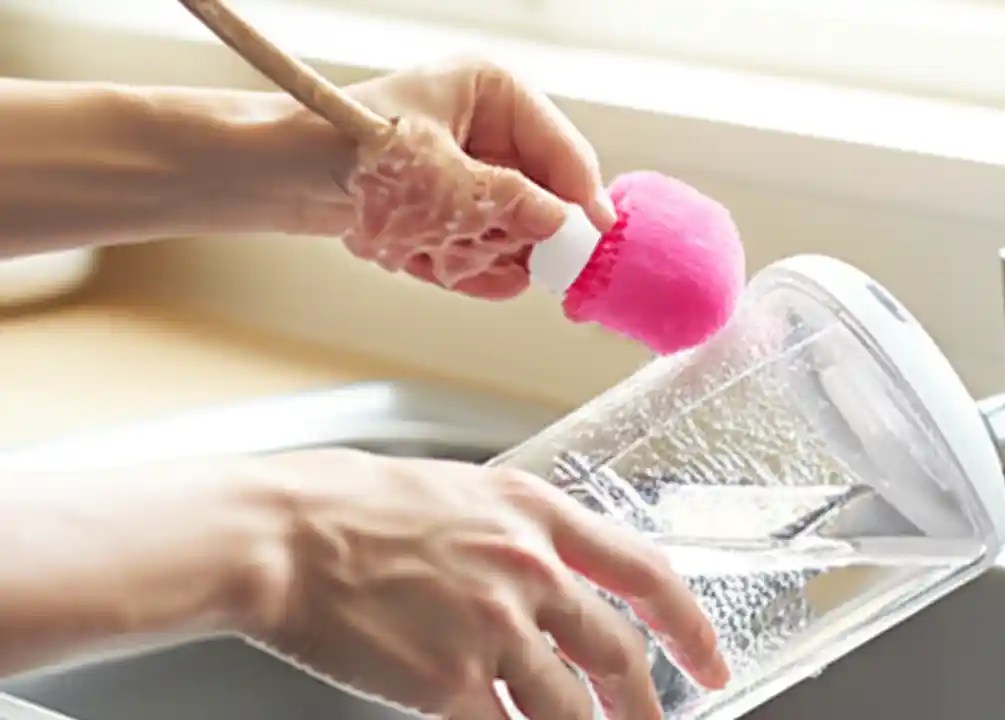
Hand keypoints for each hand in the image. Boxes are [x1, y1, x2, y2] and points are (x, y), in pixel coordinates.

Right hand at [245, 449, 728, 718]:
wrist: (285, 532)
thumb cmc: (354, 506)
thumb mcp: (460, 492)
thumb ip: (514, 535)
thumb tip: (544, 577)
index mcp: (537, 513)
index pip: (645, 571)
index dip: (689, 624)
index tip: (710, 658)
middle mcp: (530, 568)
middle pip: (616, 651)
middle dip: (643, 701)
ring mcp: (496, 626)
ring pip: (573, 708)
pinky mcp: (452, 680)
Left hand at [321, 58, 616, 299]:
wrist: (276, 173)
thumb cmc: (346, 144)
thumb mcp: (438, 174)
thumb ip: (508, 201)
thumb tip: (561, 224)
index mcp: (496, 95)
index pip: (563, 149)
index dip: (583, 196)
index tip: (596, 237)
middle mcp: (490, 133)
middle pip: (541, 199)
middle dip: (511, 232)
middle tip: (484, 246)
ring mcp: (470, 175)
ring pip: (509, 234)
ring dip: (474, 251)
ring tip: (429, 246)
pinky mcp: (449, 212)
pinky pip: (476, 251)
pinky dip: (454, 265)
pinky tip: (427, 262)